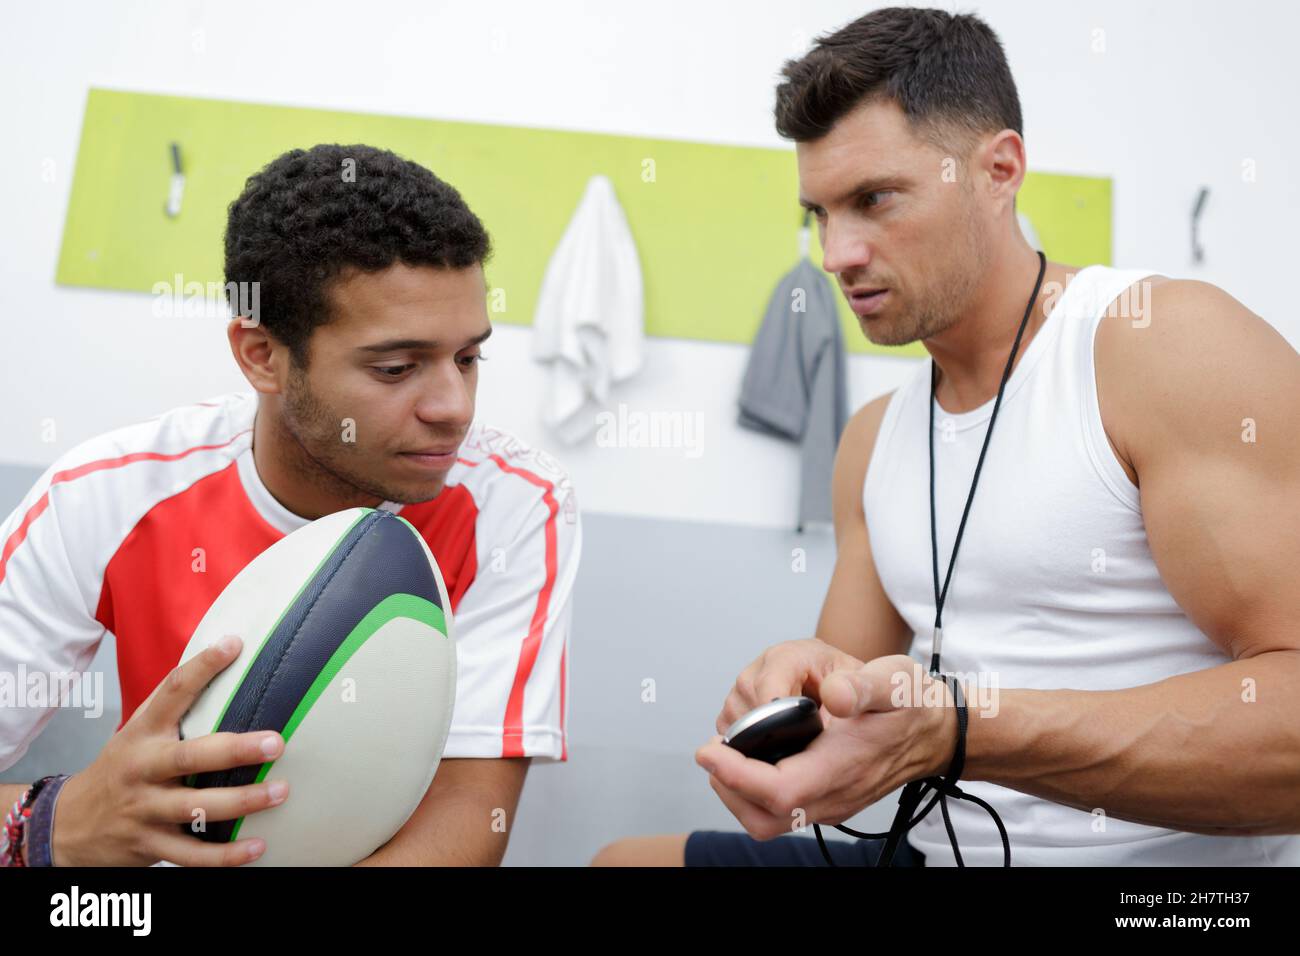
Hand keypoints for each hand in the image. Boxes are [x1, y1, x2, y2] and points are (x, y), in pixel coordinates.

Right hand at [52, 636, 289, 865]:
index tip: (234, 645)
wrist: (66, 825)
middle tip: (275, 743)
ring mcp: (145, 809)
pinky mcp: (149, 845)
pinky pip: (191, 854)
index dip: (201, 667)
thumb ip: (173, 703)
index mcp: (143, 733)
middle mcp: (142, 768)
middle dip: (235, 751)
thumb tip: (226, 655)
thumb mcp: (136, 731)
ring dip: (241, 803)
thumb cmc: (121, 768)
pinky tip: (258, 848)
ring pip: (196, 808)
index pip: (171, 692)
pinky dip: (225, 856)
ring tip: (279, 792)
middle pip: (190, 757)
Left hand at [697, 654, 957, 839]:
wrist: (937, 733)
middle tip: (713, 750)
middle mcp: (834, 795)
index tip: (709, 749)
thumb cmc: (912, 706)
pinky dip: (752, 789)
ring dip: (736, 789)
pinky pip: (778, 811)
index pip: (779, 791)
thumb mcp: (894, 681)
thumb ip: (864, 684)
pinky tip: (750, 755)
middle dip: (728, 787)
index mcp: (844, 766)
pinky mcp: (826, 801)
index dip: (737, 774)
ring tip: (728, 749)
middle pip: (763, 818)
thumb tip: (832, 692)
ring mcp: (830, 803)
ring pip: (766, 819)